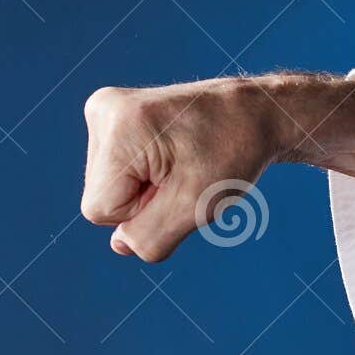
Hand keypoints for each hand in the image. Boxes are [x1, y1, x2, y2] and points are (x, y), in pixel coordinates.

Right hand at [80, 74, 354, 260]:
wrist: (254, 112)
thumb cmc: (231, 154)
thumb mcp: (194, 207)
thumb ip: (149, 238)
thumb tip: (120, 245)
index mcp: (119, 128)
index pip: (100, 210)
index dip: (141, 212)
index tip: (178, 183)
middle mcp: (104, 111)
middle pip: (100, 197)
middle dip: (142, 199)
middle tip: (183, 173)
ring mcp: (106, 109)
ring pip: (107, 186)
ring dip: (145, 187)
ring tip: (181, 161)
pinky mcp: (114, 114)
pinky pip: (114, 170)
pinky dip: (143, 173)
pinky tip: (172, 155)